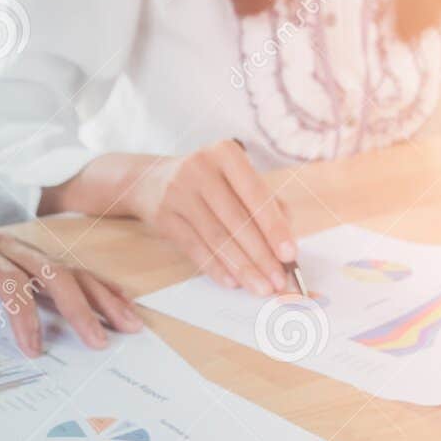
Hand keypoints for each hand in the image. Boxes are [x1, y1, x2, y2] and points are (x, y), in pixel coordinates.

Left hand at [0, 186, 140, 356]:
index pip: (9, 280)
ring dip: (102, 297)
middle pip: (52, 272)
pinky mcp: (37, 254)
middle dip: (78, 307)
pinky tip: (123, 305)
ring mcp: (27, 248)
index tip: (34, 349)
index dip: (24, 314)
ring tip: (128, 326)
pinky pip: (73, 268)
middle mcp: (8, 245)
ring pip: (71, 268)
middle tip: (98, 342)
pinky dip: (100, 287)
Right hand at [127, 140, 296, 294]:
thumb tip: (286, 244)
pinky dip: (216, 267)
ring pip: (216, 237)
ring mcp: (178, 192)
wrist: (151, 180)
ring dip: (242, 267)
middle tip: (278, 281)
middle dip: (261, 255)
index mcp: (226, 153)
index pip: (256, 195)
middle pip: (236, 220)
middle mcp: (200, 168)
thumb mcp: (235, 179)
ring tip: (260, 287)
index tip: (290, 255)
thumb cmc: (209, 182)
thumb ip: (266, 203)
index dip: (274, 227)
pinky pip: (194, 248)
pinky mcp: (163, 216)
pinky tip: (233, 283)